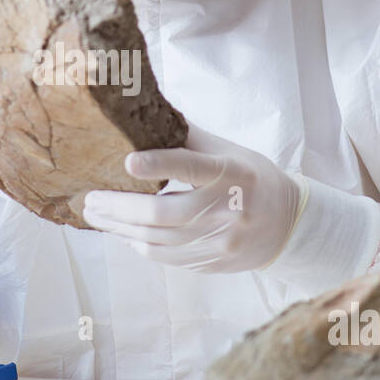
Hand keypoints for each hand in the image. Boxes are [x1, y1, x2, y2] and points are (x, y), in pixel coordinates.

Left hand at [81, 122, 302, 272]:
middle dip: (119, 208)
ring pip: (159, 240)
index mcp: (233, 174)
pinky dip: (139, 245)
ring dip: (120, 229)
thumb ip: (187, 139)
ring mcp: (221, 242)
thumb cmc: (250, 178)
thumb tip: (142, 116)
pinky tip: (122, 233)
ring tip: (96, 216)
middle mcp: (229, 210)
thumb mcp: (229, 151)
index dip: (159, 164)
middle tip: (90, 200)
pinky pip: (166, 258)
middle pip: (164, 214)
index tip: (126, 162)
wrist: (288, 225)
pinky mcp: (214, 263)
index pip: (193, 168)